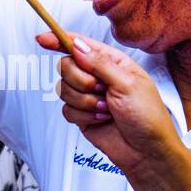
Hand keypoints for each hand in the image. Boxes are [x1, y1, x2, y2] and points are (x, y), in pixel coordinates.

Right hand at [37, 32, 177, 176]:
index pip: (81, 45)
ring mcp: (89, 96)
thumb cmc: (148, 116)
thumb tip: (77, 46)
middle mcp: (98, 76)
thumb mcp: (128, 83)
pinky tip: (101, 119)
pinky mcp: (82, 115)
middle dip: (82, 81)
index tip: (43, 39)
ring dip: (86, 102)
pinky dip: (84, 116)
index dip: (60, 40)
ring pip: (64, 89)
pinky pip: (66, 109)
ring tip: (106, 109)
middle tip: (101, 90)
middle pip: (67, 67)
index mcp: (112, 62)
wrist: (146, 151)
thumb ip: (100, 63)